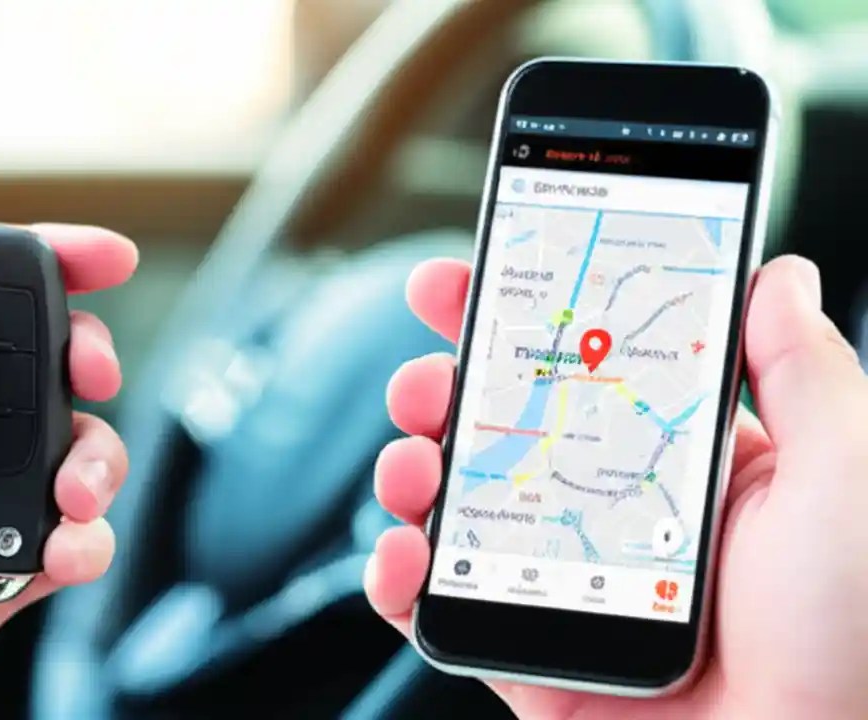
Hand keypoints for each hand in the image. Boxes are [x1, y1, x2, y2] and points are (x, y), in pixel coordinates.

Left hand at [0, 183, 138, 718]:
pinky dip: (89, 541)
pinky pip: (77, 537)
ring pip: (78, 450)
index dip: (49, 264)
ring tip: (70, 496)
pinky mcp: (3, 567)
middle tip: (93, 377)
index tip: (105, 256)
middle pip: (49, 366)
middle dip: (91, 361)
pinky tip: (63, 551)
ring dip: (98, 462)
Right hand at [365, 255, 867, 718]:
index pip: (584, 369)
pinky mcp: (524, 650)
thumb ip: (803, 372)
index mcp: (679, 465)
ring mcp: (556, 581)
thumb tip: (776, 274)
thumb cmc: (852, 640)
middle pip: (498, 429)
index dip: (519, 318)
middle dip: (442, 388)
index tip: (470, 278)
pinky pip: (439, 606)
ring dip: (410, 468)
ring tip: (414, 465)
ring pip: (454, 507)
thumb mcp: (843, 477)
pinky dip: (398, 576)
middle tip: (424, 378)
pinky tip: (405, 556)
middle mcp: (607, 514)